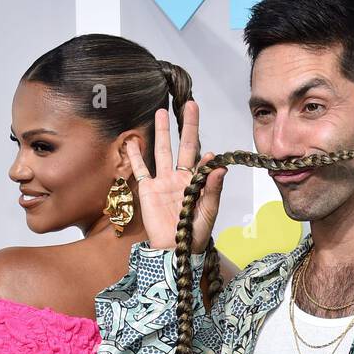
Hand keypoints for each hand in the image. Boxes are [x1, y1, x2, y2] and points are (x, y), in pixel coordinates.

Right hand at [125, 100, 226, 253]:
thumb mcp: (208, 212)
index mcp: (196, 182)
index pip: (202, 159)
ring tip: (161, 112)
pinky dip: (135, 156)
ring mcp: (162, 181)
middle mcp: (179, 177)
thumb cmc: (194, 234)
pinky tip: (133, 141)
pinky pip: (140, 169)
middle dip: (187, 126)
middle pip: (183, 146)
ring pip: (162, 151)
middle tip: (190, 104)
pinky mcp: (147, 189)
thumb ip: (213, 189)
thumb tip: (220, 166)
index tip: (211, 147)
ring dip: (161, 132)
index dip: (207, 152)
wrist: (173, 249)